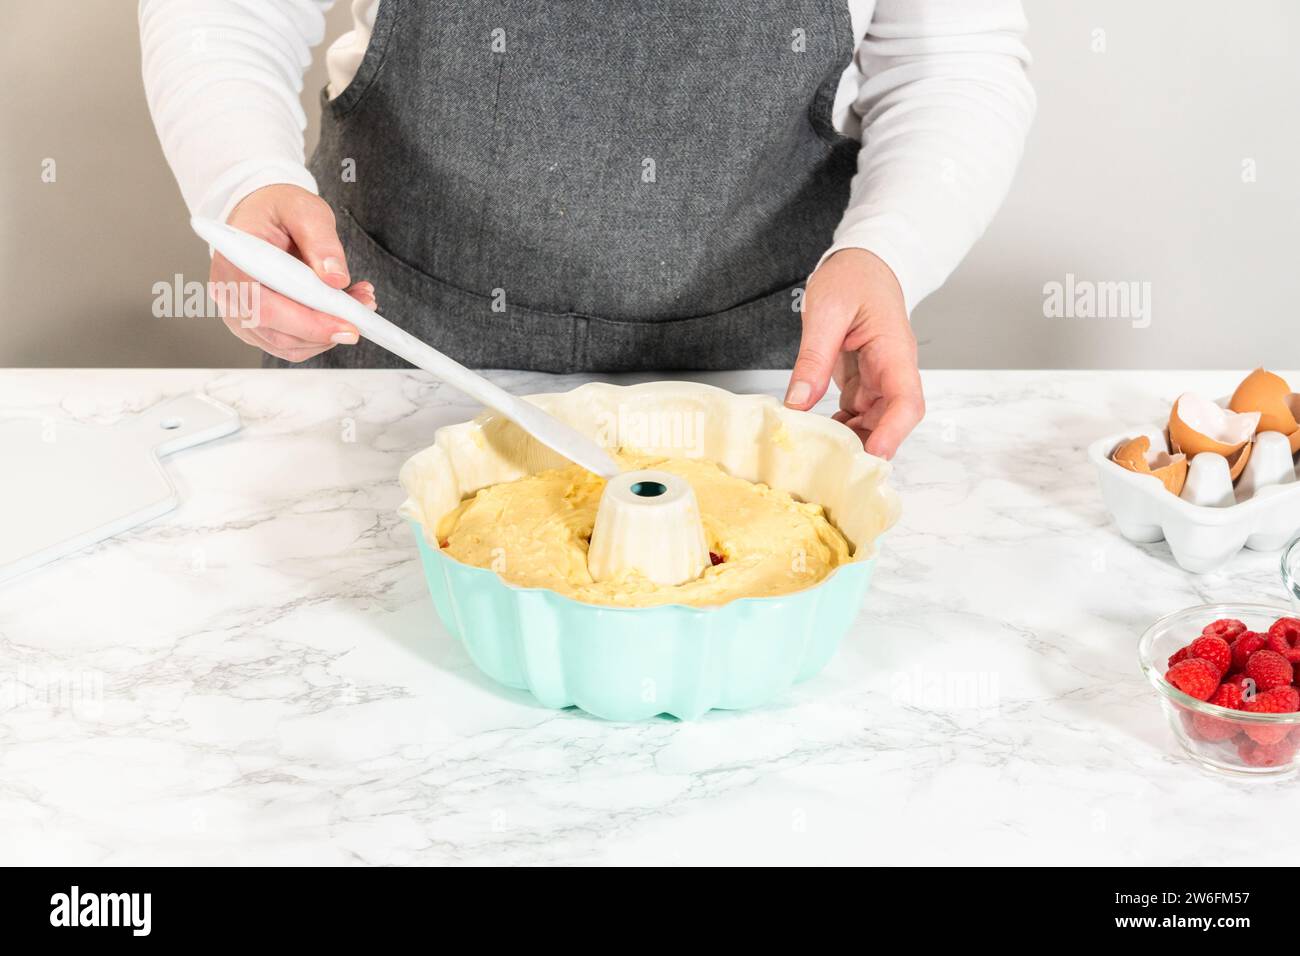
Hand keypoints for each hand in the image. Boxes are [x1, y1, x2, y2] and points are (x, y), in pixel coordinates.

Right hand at [208, 184, 375, 361]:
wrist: (261, 216)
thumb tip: (335, 278)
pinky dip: (321, 334)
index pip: (266, 308)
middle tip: (364, 310)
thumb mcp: (303, 209)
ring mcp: (240, 316)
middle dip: (328, 329)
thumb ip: (321, 241)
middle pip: (280, 335)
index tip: (347, 325)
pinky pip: (292, 344)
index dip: (309, 324)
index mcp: (234, 263)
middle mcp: (230, 296)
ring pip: (290, 346)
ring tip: (356, 302)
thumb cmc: (276, 211)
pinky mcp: (256, 327)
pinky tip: (338, 310)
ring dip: (329, 332)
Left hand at [784, 248, 923, 459]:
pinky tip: (816, 435)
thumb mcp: (826, 311)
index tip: (871, 454)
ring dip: (852, 440)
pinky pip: (857, 414)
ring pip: (875, 422)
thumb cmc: (853, 278)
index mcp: (894, 351)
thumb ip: (813, 357)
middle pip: (892, 420)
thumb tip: (797, 403)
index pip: (907, 401)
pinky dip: (840, 428)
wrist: (863, 264)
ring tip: (818, 454)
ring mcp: (879, 378)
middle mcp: (893, 370)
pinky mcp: (863, 382)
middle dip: (868, 446)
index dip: (892, 432)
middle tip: (832, 467)